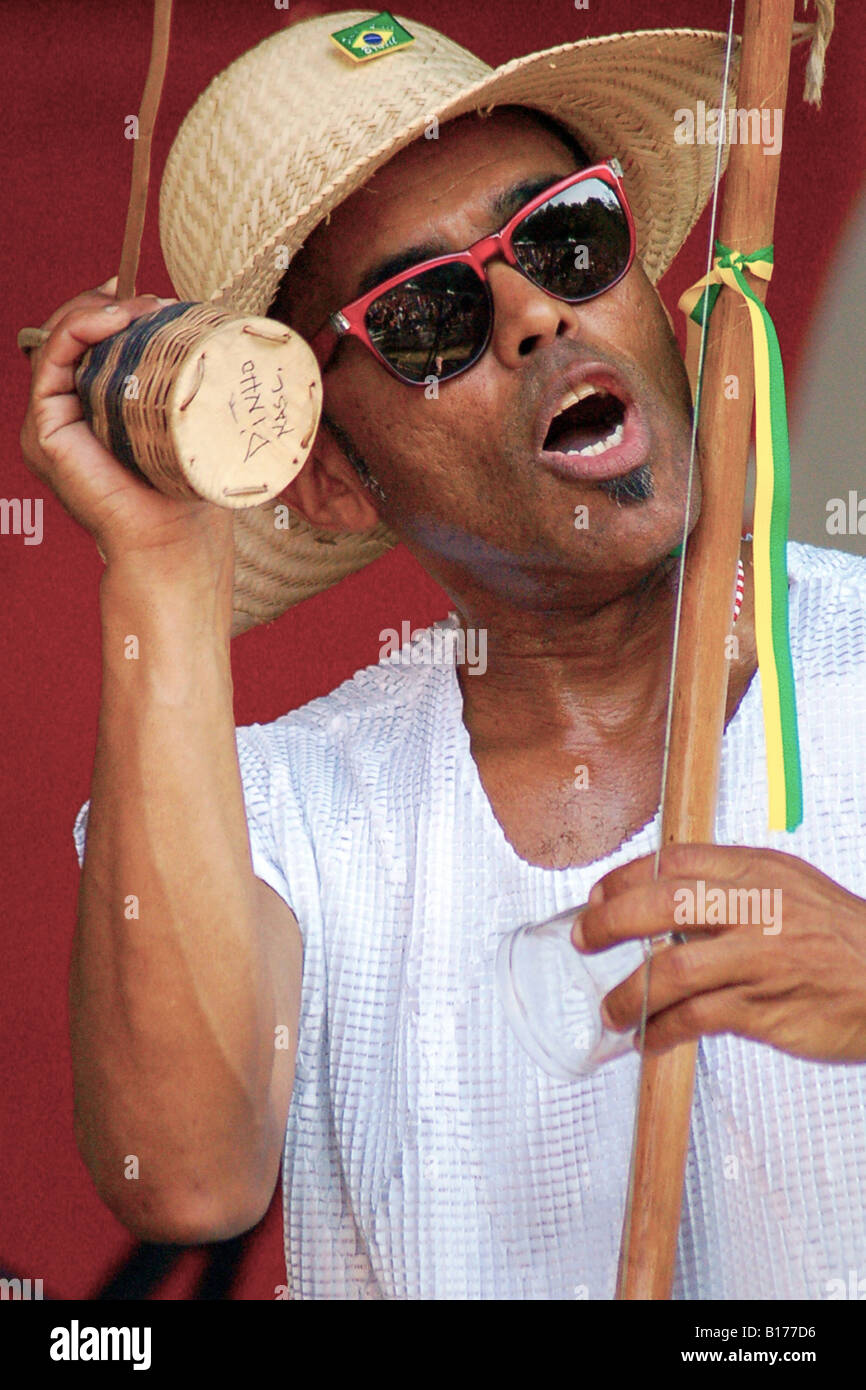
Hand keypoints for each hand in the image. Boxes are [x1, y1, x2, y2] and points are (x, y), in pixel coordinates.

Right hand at [19, 279, 233, 577]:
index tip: (155, 298)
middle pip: (70, 336)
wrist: (175, 545)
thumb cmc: (189, 497)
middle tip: (154, 300)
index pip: (92, 345)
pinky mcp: (44, 431)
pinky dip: (76, 329)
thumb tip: (211, 340)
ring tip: (140, 307)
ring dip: (96, 310)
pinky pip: (50, 361)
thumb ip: (187, 390)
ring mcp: (49, 423)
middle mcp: (66, 415)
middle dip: (106, 304)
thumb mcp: (190, 426)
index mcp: (95, 412)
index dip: (113, 311)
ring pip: (57, 340)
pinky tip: (112, 320)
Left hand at [574, 844, 865, 1062]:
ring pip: (671, 970)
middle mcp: (757, 909)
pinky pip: (695, 1019)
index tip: (598, 896)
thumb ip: (733, 887)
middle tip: (583, 939)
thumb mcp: (792, 888)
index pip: (676, 860)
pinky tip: (649, 1038)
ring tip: (611, 1010)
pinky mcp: (765, 1010)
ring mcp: (760, 960)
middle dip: (609, 922)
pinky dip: (661, 1031)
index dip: (626, 877)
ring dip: (628, 993)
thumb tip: (665, 894)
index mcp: (760, 872)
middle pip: (661, 904)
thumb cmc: (844, 940)